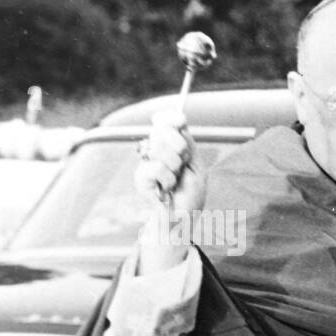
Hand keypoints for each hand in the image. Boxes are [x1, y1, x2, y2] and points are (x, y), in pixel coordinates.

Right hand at [133, 110, 206, 274]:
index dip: (170, 117)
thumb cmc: (190, 194)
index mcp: (170, 145)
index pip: (166, 122)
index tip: (180, 119)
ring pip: (162, 149)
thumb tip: (179, 121)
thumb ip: (187, 143)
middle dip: (179, 146)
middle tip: (183, 164)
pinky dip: (167, 178)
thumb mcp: (196, 165)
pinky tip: (166, 188)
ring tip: (176, 180)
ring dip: (176, 167)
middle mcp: (155, 150)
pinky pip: (155, 167)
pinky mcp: (140, 177)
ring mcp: (146, 162)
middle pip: (163, 130)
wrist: (183, 219)